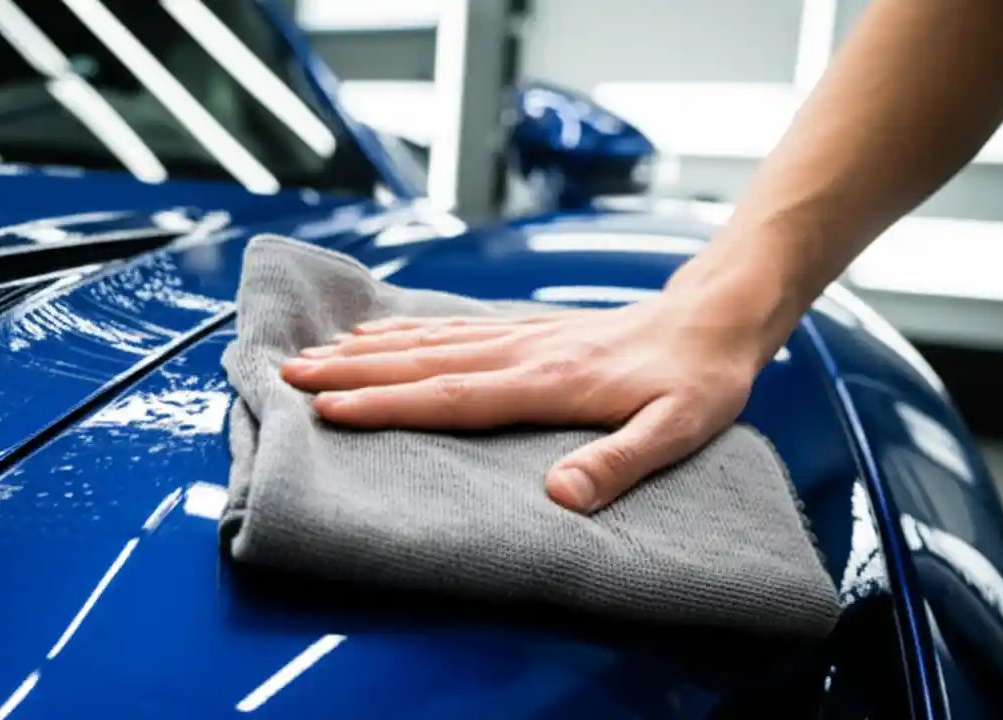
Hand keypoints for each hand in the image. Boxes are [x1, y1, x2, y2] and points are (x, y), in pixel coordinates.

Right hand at [280, 288, 771, 512]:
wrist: (712, 316)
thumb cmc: (697, 379)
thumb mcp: (678, 429)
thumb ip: (619, 462)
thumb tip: (560, 496)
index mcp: (548, 381)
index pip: (452, 395)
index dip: (388, 403)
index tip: (330, 410)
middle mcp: (522, 352)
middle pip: (422, 362)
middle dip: (352, 372)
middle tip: (290, 377)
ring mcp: (520, 336)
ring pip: (429, 340)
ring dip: (367, 350)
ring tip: (313, 355)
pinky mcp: (525, 329)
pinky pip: (452, 328)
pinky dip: (406, 330)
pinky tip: (377, 333)